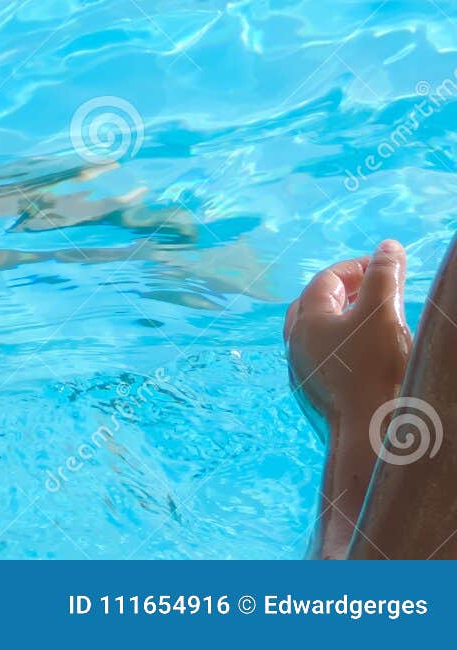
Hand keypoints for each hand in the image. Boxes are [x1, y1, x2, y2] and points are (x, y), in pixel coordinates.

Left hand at [285, 240, 412, 439]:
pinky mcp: (316, 399)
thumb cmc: (376, 370)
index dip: (358, 267)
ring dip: (343, 322)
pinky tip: (367, 358)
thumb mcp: (384, 313)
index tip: (386, 266)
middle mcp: (296, 345)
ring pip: (317, 337)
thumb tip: (388, 247)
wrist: (371, 437)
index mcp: (306, 320)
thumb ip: (385, 275)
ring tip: (374, 321)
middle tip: (375, 289)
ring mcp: (303, 374)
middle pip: (314, 306)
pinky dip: (344, 350)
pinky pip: (325, 363)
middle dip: (345, 292)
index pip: (327, 280)